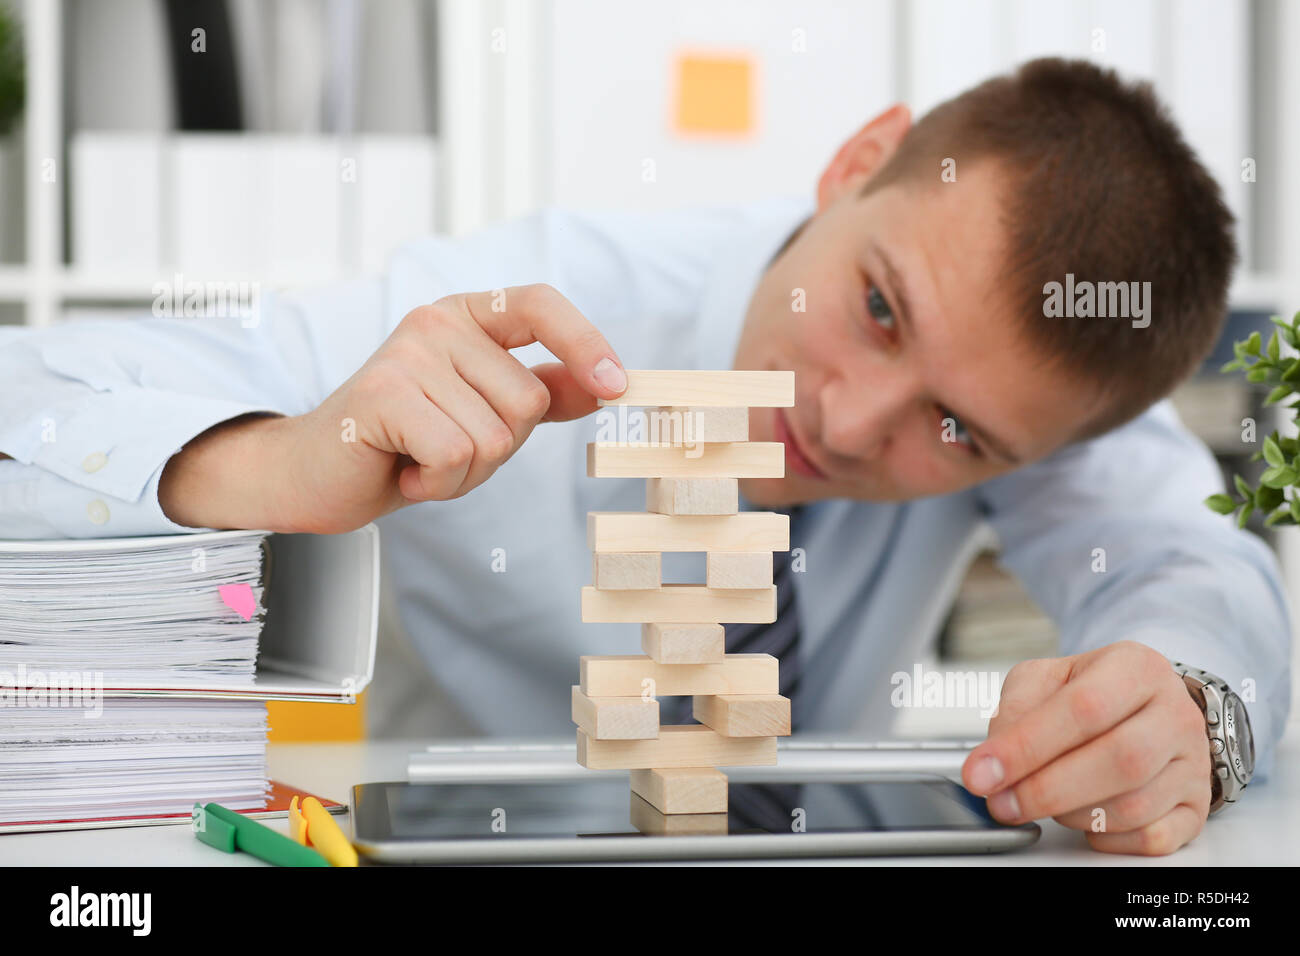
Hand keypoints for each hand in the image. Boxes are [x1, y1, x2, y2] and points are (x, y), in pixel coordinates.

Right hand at [162, 284, 626, 533]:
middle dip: (499, 449)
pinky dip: (439, 484)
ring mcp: (406, 354)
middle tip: (446, 448)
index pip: (539, 304)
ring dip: (466, 472)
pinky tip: (405, 473)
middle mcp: (435, 322)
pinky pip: (457, 455)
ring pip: (495, 437)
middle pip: (527, 401)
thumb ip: (543, 392)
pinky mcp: (381, 394)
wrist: (319, 474)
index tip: (616, 386)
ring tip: (422, 460)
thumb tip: (607, 383)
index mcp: (465, 317)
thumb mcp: (484, 412)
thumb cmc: (405, 442)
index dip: (584, 342)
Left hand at [960, 641, 1212, 854]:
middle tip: (1002, 803)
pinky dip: (1108, 838)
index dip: (1026, 747)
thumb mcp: (1044, 680)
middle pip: (1119, 760)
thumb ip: (1015, 711)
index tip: (982, 773)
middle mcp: (1174, 713)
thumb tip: (993, 761)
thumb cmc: (1091, 692)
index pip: (1083, 709)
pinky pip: (1153, 838)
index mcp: (1136, 668)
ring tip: (1043, 800)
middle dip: (1046, 790)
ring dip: (1072, 814)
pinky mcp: (1196, 805)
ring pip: (1134, 806)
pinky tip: (1085, 820)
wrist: (1144, 705)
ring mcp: (1193, 762)